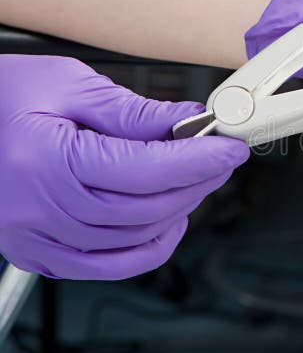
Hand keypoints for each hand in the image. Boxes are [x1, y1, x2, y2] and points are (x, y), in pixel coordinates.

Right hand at [0, 55, 248, 279]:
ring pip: (133, 240)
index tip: (230, 148)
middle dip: (197, 183)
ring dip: (178, 212)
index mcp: (46, 161)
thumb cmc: (1, 96)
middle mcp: (39, 209)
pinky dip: (147, 250)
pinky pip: (106, 267)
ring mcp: (35, 237)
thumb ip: (132, 111)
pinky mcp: (36, 252)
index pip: (147, 170)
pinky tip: (168, 222)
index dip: (199, 160)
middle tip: (220, 159)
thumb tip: (189, 122)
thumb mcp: (67, 85)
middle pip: (146, 209)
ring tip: (196, 182)